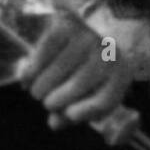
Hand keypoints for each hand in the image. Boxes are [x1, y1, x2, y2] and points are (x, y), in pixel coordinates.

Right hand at [16, 13, 133, 135]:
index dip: (84, 113)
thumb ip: (72, 112)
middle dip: (55, 101)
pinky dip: (31, 71)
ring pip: (57, 71)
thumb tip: (55, 123)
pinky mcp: (67, 26)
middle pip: (78, 86)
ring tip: (37, 92)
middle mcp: (109, 53)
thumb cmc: (88, 71)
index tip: (68, 115)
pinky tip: (28, 78)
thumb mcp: (88, 93)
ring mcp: (88, 37)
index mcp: (121, 74)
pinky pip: (42, 55)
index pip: (105, 100)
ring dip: (40, 88)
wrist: (87, 31)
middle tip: (46, 103)